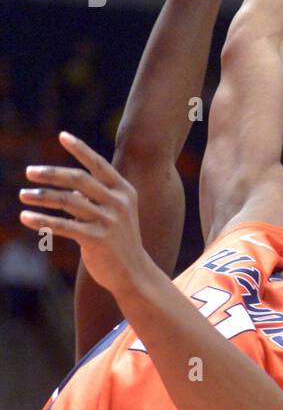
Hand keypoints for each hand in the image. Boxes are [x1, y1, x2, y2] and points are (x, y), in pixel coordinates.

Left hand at [19, 132, 152, 296]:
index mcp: (124, 191)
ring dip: (41, 196)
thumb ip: (96, 196)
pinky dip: (42, 220)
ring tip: (23, 195)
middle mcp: (118, 202)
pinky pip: (63, 226)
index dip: (80, 149)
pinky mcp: (96, 239)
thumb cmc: (119, 240)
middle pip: (79, 179)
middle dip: (51, 174)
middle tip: (30, 171)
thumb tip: (67, 186)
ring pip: (67, 201)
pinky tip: (26, 217)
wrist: (133, 273)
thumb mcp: (116, 213)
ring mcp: (108, 221)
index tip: (62, 136)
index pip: (98, 164)